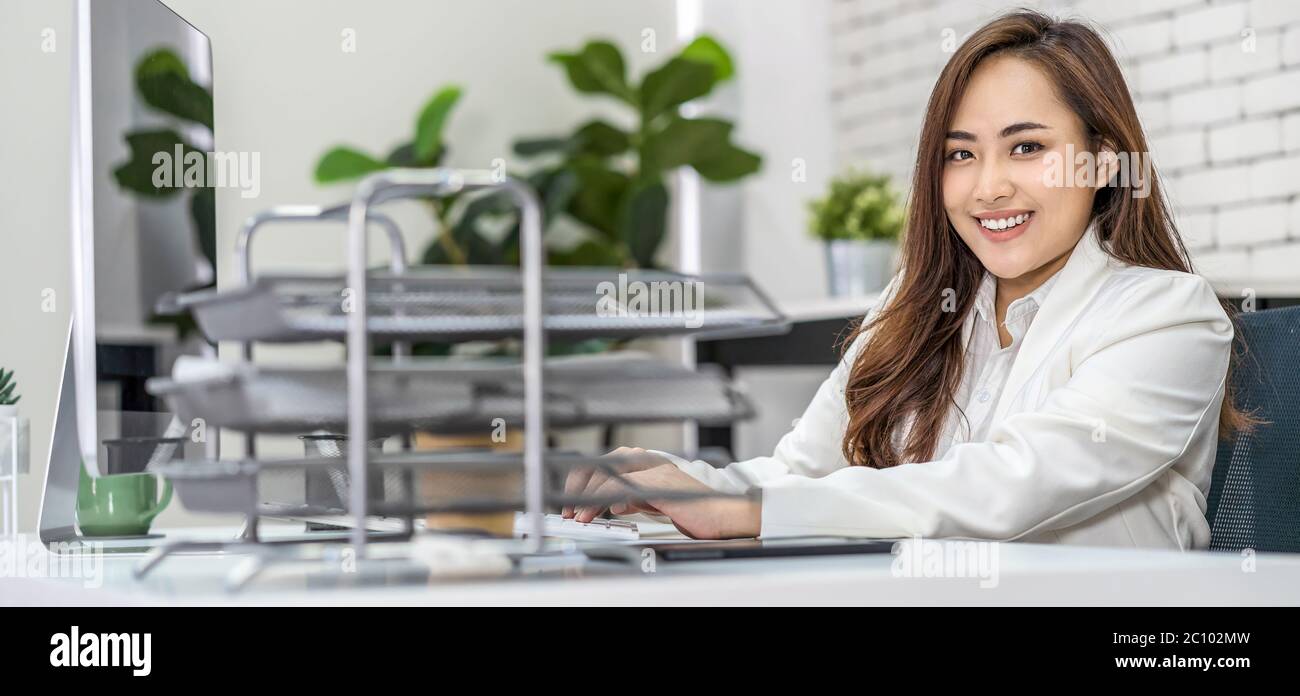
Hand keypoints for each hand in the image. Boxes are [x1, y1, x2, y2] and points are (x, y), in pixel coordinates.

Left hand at [562, 447, 760, 538]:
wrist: (723, 516)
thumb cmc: (697, 510)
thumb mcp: (657, 503)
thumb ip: (636, 498)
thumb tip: (615, 502)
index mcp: (647, 464)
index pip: (604, 464)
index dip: (584, 483)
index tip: (573, 503)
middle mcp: (649, 462)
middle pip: (601, 464)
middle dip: (579, 487)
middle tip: (570, 510)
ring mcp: (655, 470)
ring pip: (609, 473)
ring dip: (589, 495)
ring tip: (580, 514)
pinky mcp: (660, 483)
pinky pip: (624, 486)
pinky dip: (605, 498)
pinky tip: (597, 511)